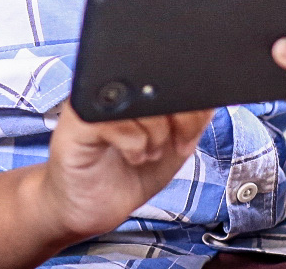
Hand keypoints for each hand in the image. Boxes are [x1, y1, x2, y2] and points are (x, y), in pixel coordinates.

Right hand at [29, 103, 212, 241]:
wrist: (89, 208)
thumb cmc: (128, 173)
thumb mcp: (172, 146)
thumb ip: (189, 121)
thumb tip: (208, 103)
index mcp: (134, 88)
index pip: (172, 78)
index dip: (191, 106)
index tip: (190, 135)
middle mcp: (111, 87)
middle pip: (159, 85)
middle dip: (178, 122)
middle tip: (173, 146)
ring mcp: (92, 101)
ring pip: (142, 103)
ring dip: (155, 137)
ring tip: (146, 152)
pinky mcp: (77, 121)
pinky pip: (119, 124)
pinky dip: (135, 145)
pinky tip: (130, 156)